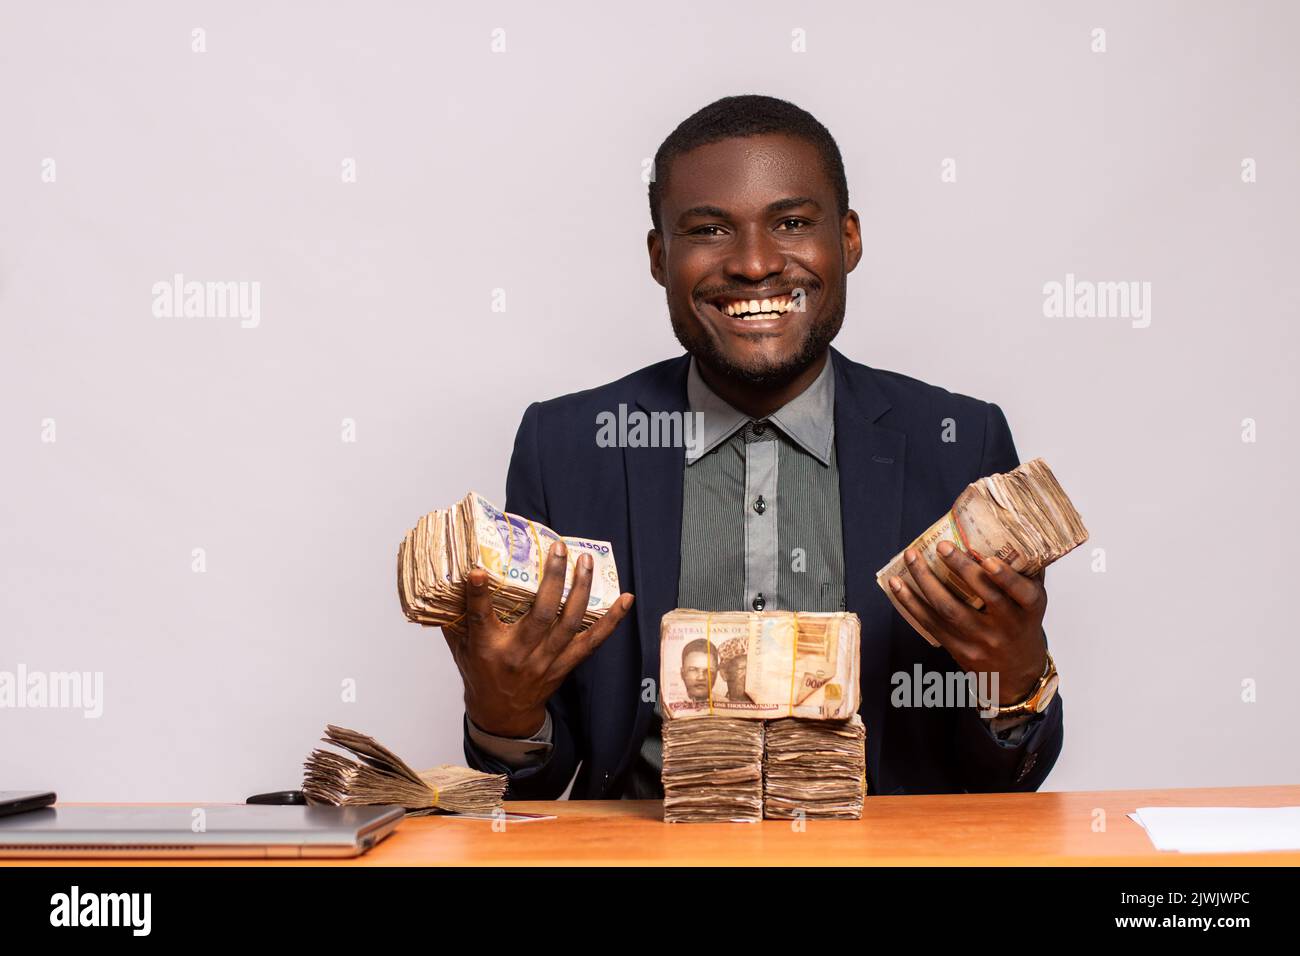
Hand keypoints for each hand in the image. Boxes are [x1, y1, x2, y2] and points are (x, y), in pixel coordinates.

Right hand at [441, 537, 634, 737]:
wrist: (503, 716)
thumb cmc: (480, 673)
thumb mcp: (460, 646)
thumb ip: (457, 614)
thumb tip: (452, 573)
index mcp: (487, 649)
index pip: (481, 618)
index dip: (479, 595)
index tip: (478, 571)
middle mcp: (519, 654)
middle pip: (540, 615)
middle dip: (552, 579)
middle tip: (559, 548)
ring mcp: (546, 661)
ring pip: (569, 623)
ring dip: (581, 590)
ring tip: (586, 561)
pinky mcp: (565, 665)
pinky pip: (592, 642)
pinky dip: (612, 621)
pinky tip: (626, 599)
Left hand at [887, 541, 1046, 704]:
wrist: (1016, 674)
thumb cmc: (1023, 625)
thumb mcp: (1032, 601)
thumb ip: (1027, 571)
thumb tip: (1013, 530)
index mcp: (1030, 610)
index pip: (1022, 594)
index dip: (1006, 578)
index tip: (988, 560)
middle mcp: (1007, 627)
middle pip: (982, 598)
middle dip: (960, 569)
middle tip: (942, 546)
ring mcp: (981, 640)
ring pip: (949, 610)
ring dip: (926, 581)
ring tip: (911, 557)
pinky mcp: (959, 649)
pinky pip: (931, 624)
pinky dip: (911, 603)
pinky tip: (897, 585)